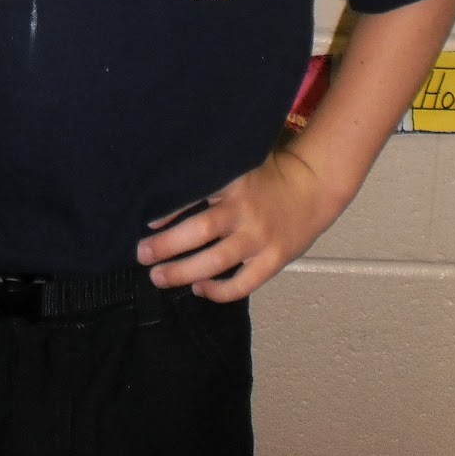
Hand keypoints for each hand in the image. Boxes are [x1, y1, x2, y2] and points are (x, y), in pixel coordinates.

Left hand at [136, 147, 344, 301]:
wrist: (314, 187)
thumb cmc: (268, 174)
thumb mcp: (240, 164)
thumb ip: (211, 176)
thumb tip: (167, 190)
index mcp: (235, 181)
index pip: (196, 193)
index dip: (169, 209)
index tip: (146, 221)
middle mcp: (246, 210)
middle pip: (200, 230)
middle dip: (166, 245)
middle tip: (140, 254)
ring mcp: (260, 238)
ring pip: (216, 261)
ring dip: (183, 272)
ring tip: (158, 277)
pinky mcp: (274, 260)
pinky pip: (242, 284)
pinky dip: (218, 291)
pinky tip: (199, 288)